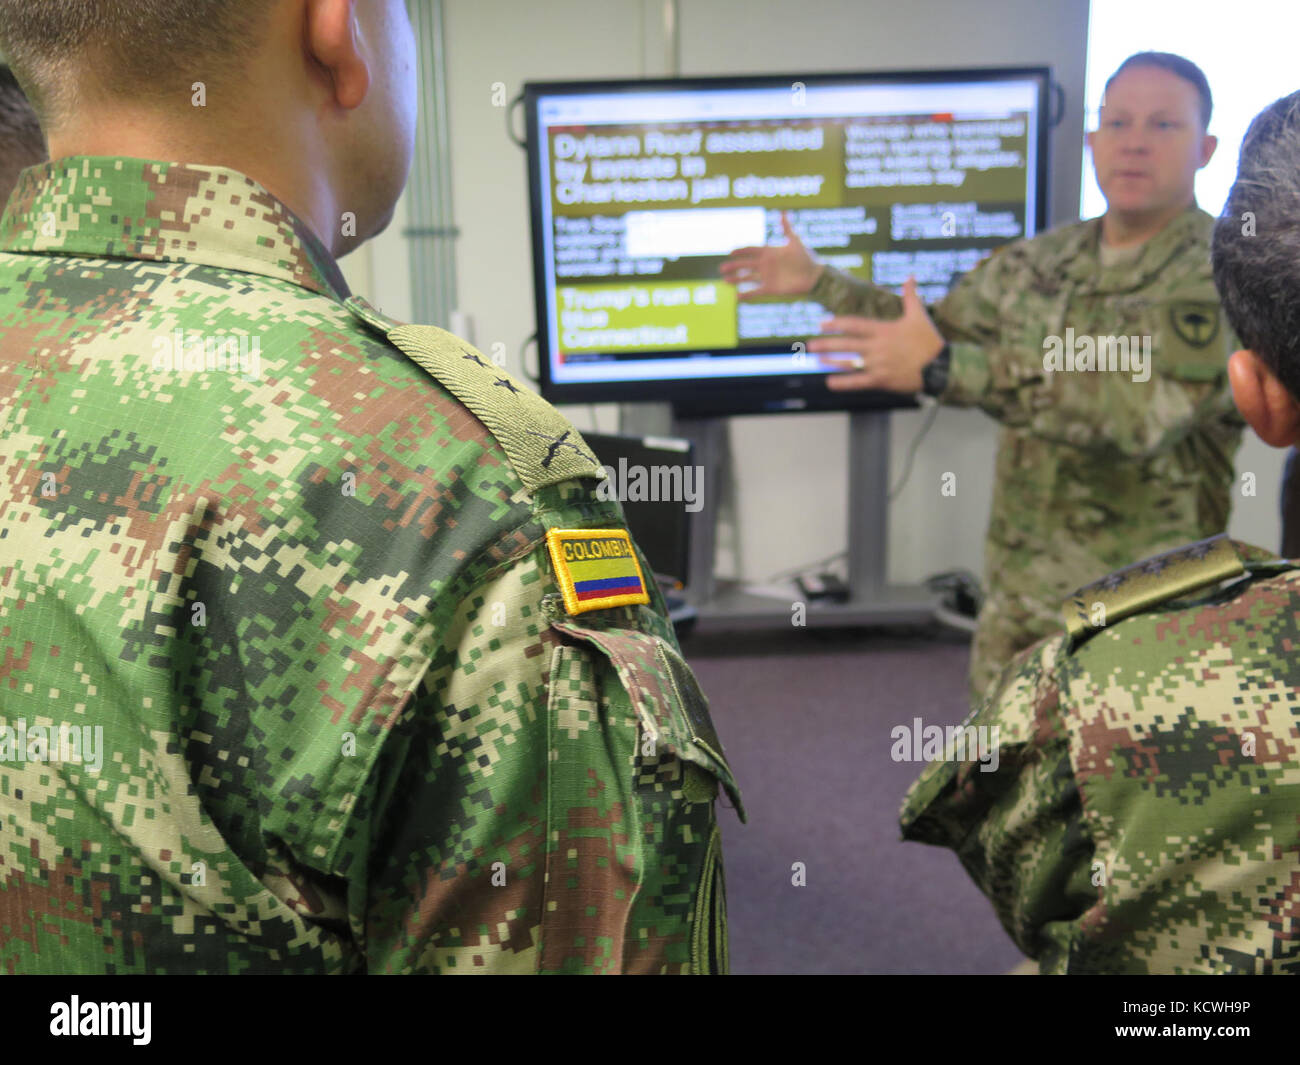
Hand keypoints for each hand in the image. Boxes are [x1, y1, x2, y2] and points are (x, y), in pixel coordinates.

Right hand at [719, 211, 822, 297]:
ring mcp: (767, 277)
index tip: (731, 252)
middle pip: (746, 265)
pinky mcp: (770, 289)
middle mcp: (766, 265)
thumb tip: (783, 212)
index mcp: (769, 252)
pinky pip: (755, 292)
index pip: (751, 250)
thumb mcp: (795, 241)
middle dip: (734, 266)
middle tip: (721, 268)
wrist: (814, 276)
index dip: (741, 251)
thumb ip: (787, 228)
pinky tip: (737, 296)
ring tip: (725, 281)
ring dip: (736, 279)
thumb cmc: (806, 258)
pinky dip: (746, 294)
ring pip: (747, 278)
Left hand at [809, 277, 944, 392]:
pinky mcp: (881, 380)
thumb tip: (910, 276)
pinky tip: (829, 383)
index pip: (855, 324)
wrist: (939, 367)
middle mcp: (877, 347)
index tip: (822, 323)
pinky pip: (858, 382)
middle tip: (810, 345)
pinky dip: (843, 383)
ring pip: (849, 363)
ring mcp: (878, 364)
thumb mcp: (919, 315)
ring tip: (816, 360)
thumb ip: (911, 296)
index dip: (836, 323)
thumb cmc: (929, 341)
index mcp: (884, 330)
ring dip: (831, 361)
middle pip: (846, 344)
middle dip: (827, 344)